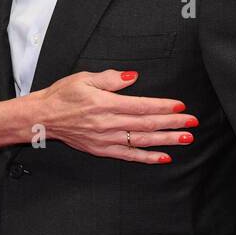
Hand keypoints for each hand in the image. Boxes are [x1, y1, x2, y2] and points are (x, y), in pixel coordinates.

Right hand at [34, 69, 196, 162]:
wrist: (43, 117)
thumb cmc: (62, 95)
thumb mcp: (84, 78)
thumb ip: (110, 78)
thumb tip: (132, 77)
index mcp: (105, 103)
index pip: (141, 106)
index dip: (163, 107)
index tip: (181, 106)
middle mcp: (108, 123)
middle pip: (146, 124)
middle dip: (172, 123)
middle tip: (193, 122)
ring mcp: (105, 139)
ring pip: (142, 141)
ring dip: (166, 140)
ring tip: (185, 139)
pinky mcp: (101, 149)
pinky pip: (128, 155)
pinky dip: (147, 158)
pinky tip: (164, 157)